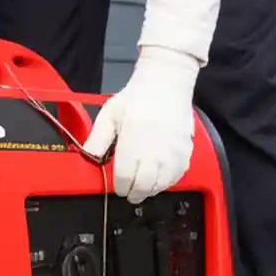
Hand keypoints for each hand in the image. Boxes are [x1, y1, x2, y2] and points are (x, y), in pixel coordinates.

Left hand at [83, 47, 200, 204]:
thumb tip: (89, 158)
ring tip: (143, 188)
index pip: (125, 177)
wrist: (166, 82)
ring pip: (162, 184)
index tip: (118, 188)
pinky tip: (160, 179)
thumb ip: (98, 138)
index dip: (120, 187)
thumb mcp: (110, 114)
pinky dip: (168, 182)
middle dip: (135, 193)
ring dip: (151, 190)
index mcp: (133, 142)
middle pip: (144, 185)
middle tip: (130, 193)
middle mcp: (154, 151)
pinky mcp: (186, 150)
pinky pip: (178, 176)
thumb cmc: (135, 98)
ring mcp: (172, 152)